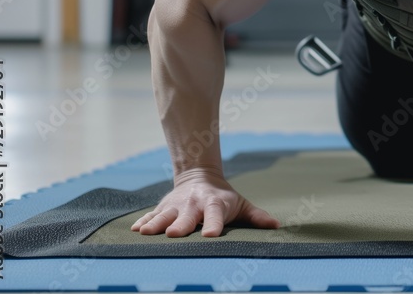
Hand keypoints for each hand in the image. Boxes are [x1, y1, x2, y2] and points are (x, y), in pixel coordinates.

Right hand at [130, 168, 280, 236]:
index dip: (213, 225)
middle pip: (187, 217)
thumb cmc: (223, 197)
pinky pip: (151, 215)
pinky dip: (143, 222)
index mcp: (214, 204)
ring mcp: (176, 206)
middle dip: (181, 225)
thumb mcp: (240, 204)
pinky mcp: (162, 208)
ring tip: (146, 233)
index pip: (215, 216)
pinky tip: (135, 230)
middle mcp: (194, 205)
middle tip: (175, 234)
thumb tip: (277, 226)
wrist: (199, 176)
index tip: (210, 236)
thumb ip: (256, 216)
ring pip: (164, 216)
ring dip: (156, 224)